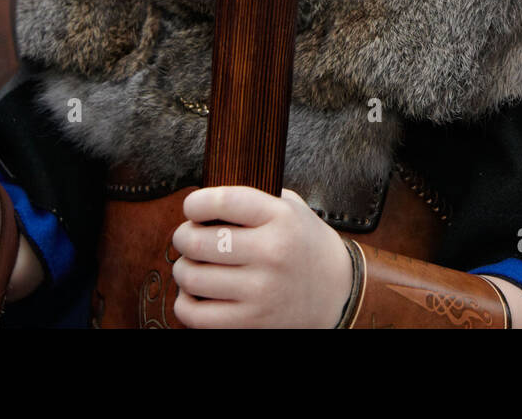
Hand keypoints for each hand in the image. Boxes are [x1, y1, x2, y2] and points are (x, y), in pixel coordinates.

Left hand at [171, 186, 352, 327]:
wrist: (338, 293)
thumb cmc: (305, 245)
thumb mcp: (291, 209)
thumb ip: (253, 199)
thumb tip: (204, 201)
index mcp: (280, 218)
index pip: (222, 201)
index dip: (195, 203)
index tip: (193, 208)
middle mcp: (271, 253)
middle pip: (198, 241)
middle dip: (183, 236)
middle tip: (187, 237)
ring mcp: (260, 291)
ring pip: (192, 277)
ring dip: (183, 269)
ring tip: (192, 265)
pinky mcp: (252, 322)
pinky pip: (196, 314)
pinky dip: (185, 302)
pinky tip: (195, 293)